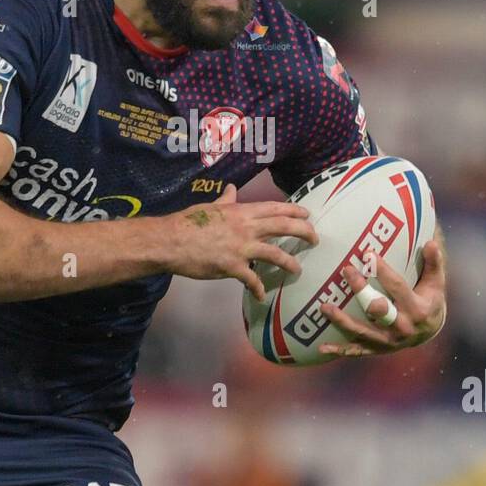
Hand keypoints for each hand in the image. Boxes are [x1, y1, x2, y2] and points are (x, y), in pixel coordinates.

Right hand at [165, 183, 318, 301]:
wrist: (170, 241)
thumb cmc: (188, 222)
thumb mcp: (209, 207)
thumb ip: (226, 201)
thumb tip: (232, 189)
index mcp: (241, 211)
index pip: (275, 208)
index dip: (294, 210)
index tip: (307, 214)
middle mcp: (246, 227)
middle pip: (283, 227)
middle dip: (303, 232)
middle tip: (315, 239)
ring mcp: (241, 247)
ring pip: (276, 254)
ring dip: (290, 263)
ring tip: (297, 270)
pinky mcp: (232, 266)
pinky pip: (252, 279)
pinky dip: (258, 288)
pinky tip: (262, 296)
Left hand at [317, 233, 446, 357]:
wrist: (429, 331)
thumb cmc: (430, 299)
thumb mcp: (436, 282)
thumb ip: (434, 263)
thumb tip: (431, 242)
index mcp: (417, 310)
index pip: (397, 287)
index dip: (382, 270)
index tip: (368, 253)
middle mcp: (402, 327)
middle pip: (378, 309)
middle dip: (361, 291)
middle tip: (346, 270)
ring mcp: (389, 341)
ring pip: (363, 332)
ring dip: (342, 321)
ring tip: (324, 307)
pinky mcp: (378, 349)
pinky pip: (357, 351)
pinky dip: (339, 350)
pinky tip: (321, 347)